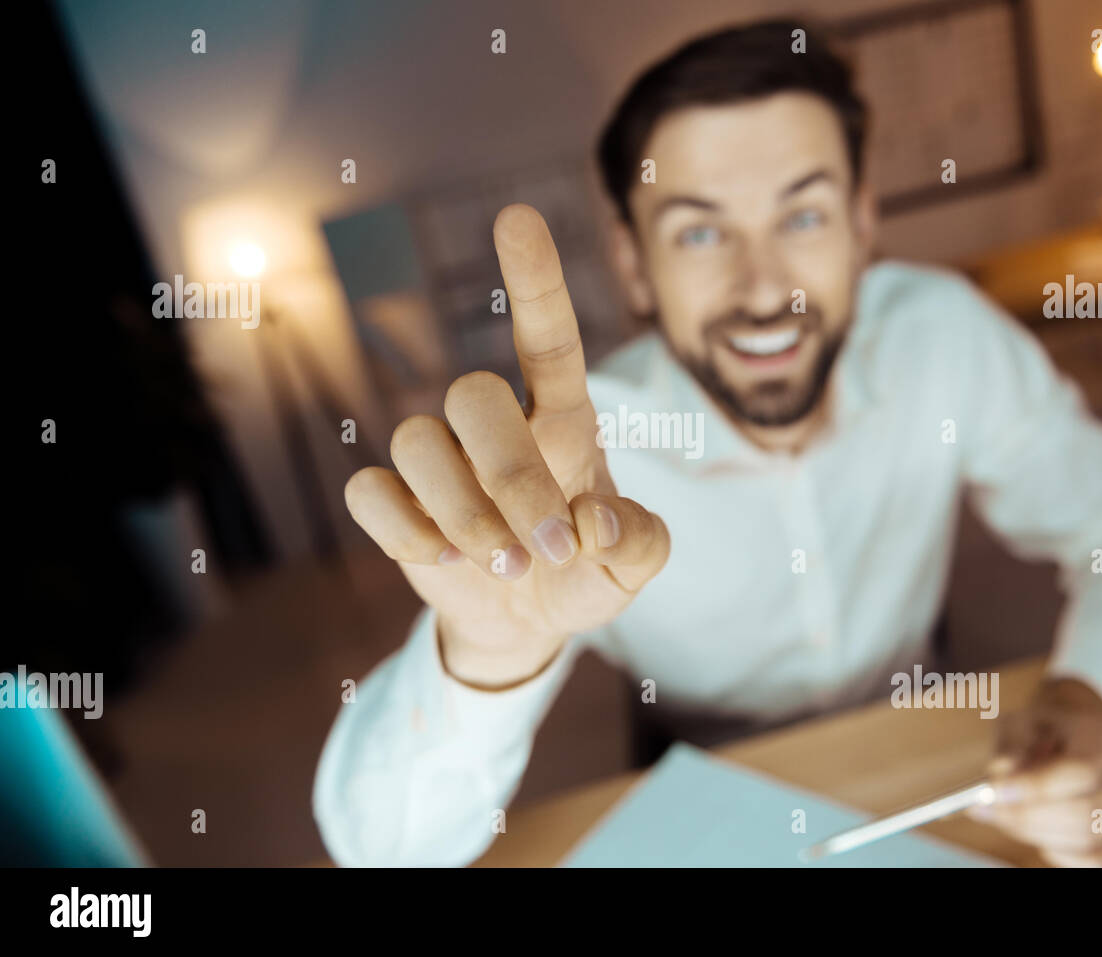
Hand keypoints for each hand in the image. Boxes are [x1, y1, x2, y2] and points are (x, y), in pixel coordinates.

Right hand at [344, 204, 670, 687]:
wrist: (529, 622)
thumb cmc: (585, 571)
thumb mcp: (632, 565)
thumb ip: (639, 543)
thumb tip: (593, 522)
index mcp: (560, 419)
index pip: (547, 336)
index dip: (533, 279)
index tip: (516, 217)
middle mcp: (493, 424)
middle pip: (472, 395)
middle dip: (510, 478)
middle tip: (550, 548)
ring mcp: (437, 460)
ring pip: (414, 444)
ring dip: (465, 518)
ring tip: (507, 566)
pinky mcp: (393, 503)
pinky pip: (368, 491)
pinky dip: (406, 533)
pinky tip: (444, 559)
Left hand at [969, 678, 1101, 866]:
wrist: (1071, 735)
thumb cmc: (1042, 730)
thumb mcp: (1020, 722)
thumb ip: (1011, 745)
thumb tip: (1002, 771)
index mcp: (1100, 740)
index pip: (1081, 772)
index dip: (1038, 787)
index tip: (996, 791)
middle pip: (1084, 811)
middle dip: (1027, 815)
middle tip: (985, 808)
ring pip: (1085, 839)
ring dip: (1035, 833)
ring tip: (1003, 815)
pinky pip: (1095, 860)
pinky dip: (1061, 854)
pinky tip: (1038, 837)